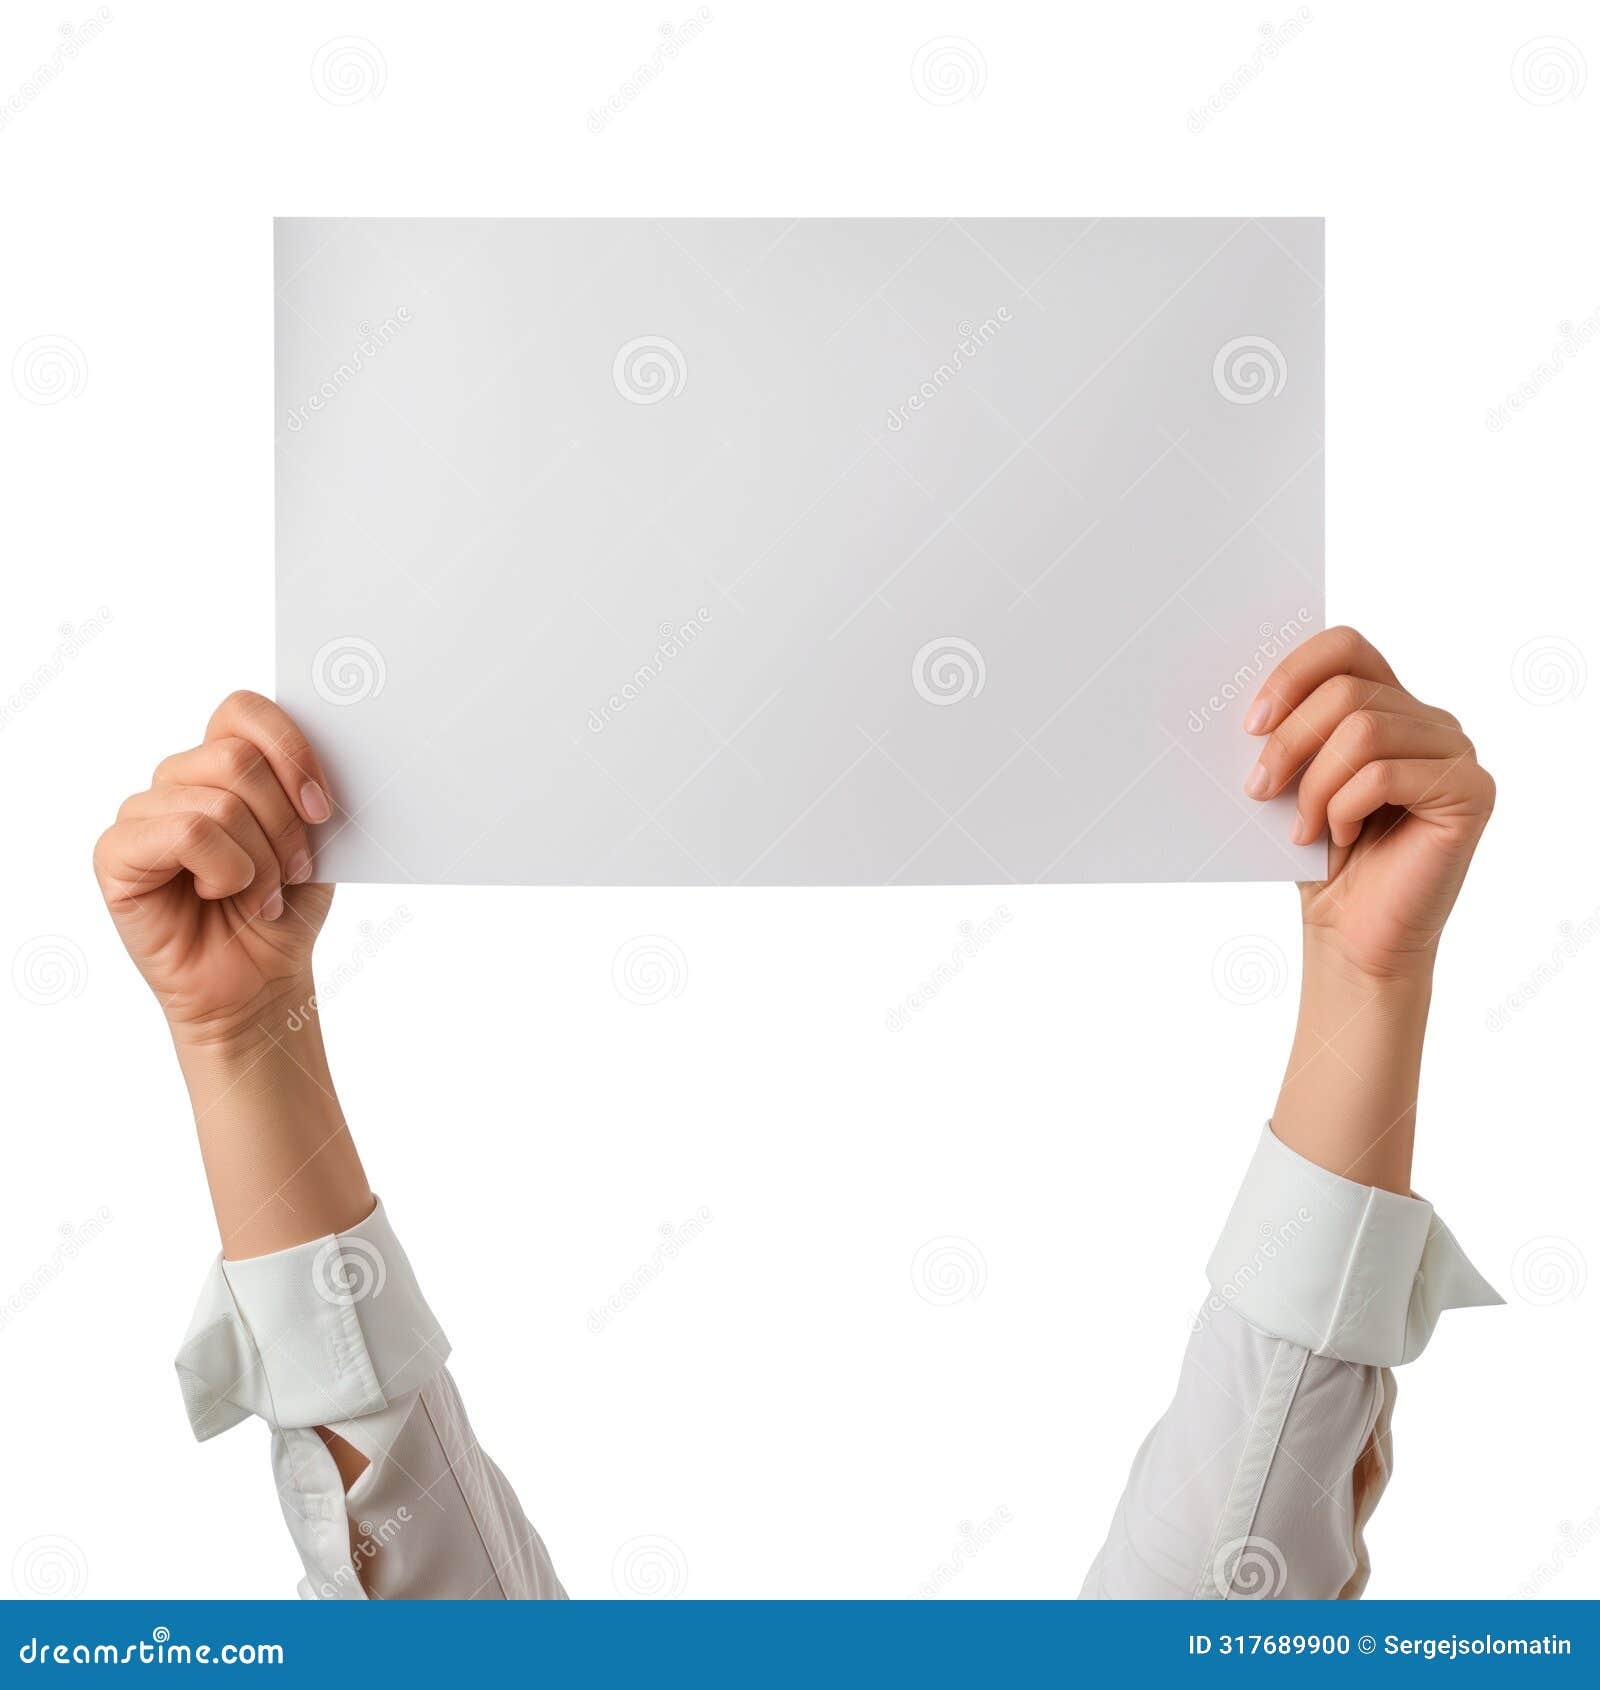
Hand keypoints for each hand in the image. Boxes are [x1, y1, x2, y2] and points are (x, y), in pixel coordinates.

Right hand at [94, 691, 335, 1047]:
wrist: (262, 978)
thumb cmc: (284, 905)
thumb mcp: (315, 839)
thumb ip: (305, 788)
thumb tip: (325, 749)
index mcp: (221, 762)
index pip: (243, 709)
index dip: (291, 751)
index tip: (323, 810)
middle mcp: (176, 778)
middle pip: (238, 760)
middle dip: (285, 825)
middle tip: (294, 871)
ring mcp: (142, 813)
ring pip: (219, 803)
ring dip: (262, 861)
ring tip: (261, 896)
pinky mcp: (115, 852)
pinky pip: (186, 833)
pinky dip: (225, 871)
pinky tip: (220, 896)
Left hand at [1243, 626, 1494, 986]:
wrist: (1352, 934)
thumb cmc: (1319, 858)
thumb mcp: (1291, 784)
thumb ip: (1286, 734)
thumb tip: (1245, 705)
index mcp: (1387, 704)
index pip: (1345, 646)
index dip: (1292, 674)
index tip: (1250, 723)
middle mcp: (1429, 720)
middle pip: (1347, 691)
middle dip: (1288, 741)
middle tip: (1257, 790)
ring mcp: (1455, 753)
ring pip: (1364, 731)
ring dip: (1314, 786)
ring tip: (1303, 828)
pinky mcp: (1471, 792)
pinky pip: (1386, 774)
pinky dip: (1345, 807)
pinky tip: (1341, 837)